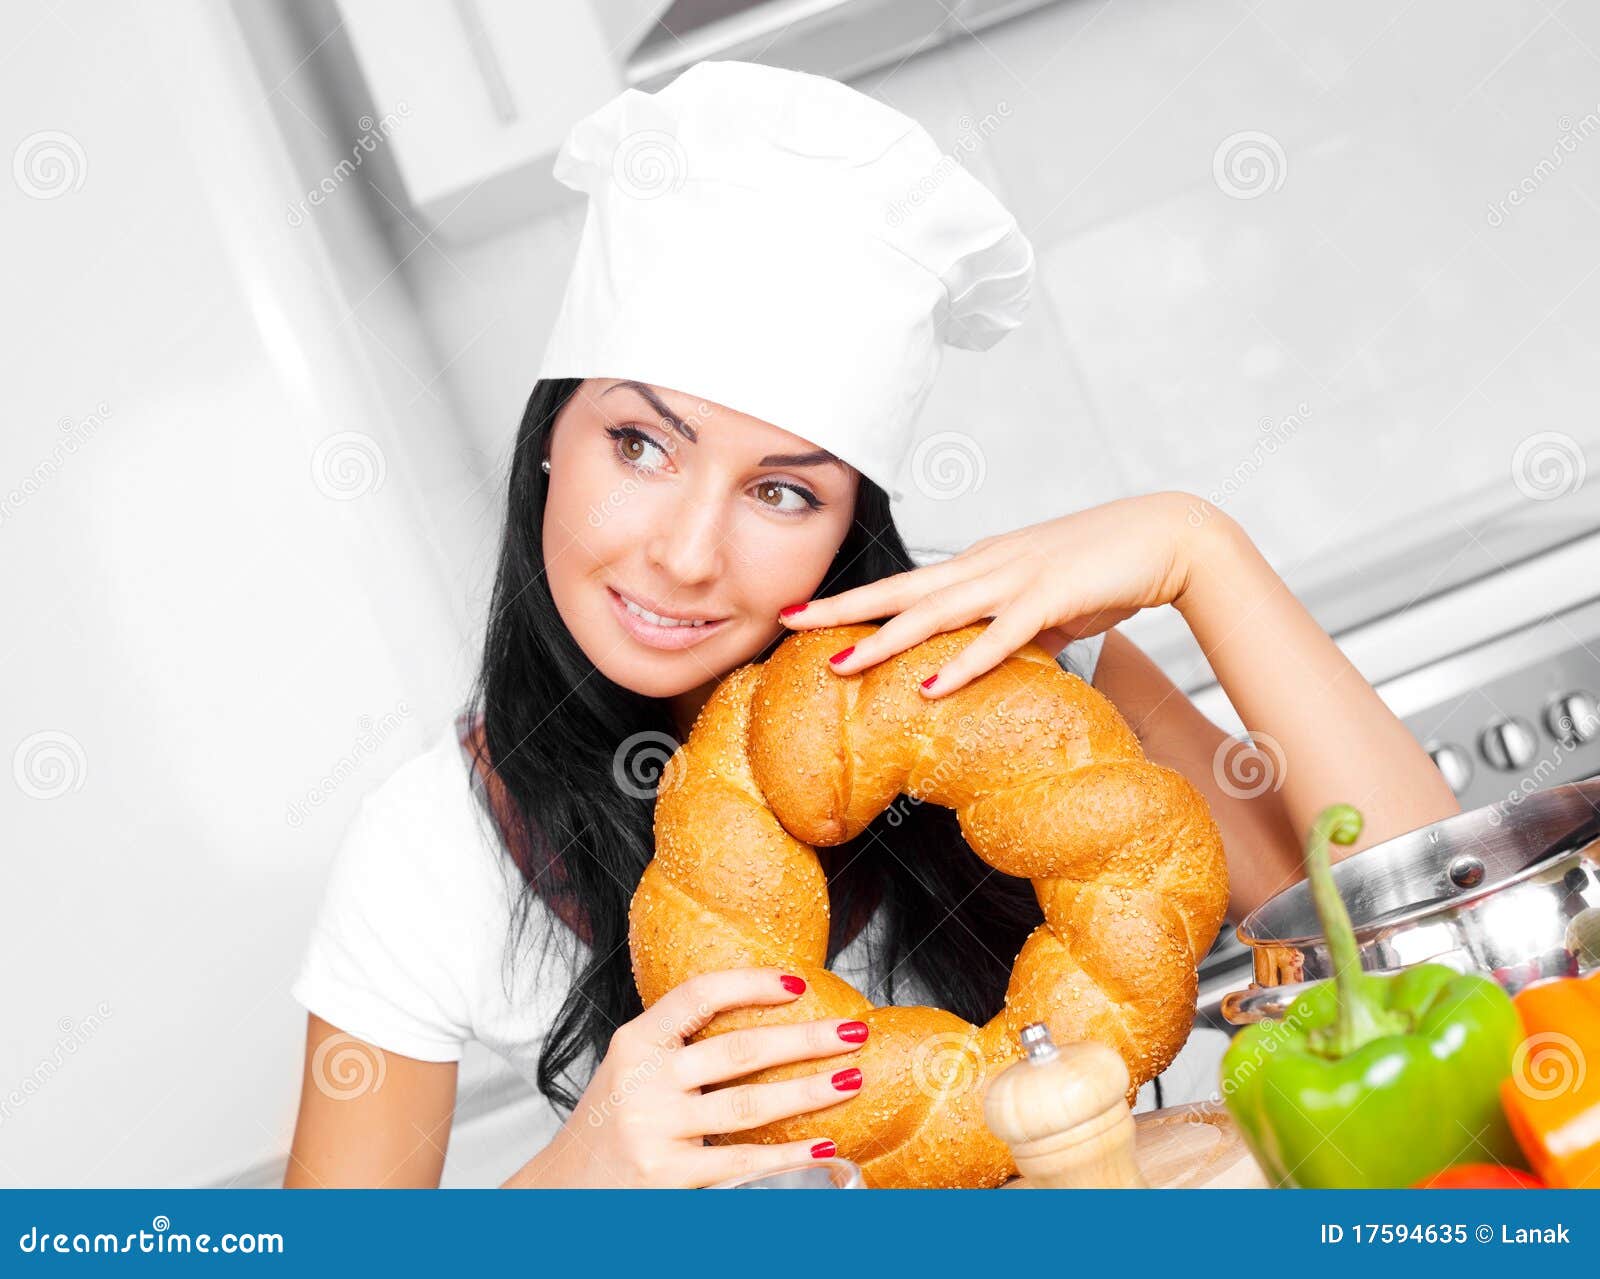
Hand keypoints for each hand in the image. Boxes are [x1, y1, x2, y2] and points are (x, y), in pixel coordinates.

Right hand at [514, 967, 866, 1187]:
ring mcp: (653, 1129)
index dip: (752, 983)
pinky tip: (823, 1147)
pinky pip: (741, 1161)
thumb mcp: (631, 1071)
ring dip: (809, 1092)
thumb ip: (678, 1046)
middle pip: (738, 1049)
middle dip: (805, 1040)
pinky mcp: (666, 1176)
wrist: (560, 1193)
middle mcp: (642, 1080)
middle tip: (853, 1032)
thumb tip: (762, 1017)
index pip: (698, 995)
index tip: (799, 983)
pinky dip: (788, 1154)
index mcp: (635, 1042)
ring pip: (748, 1105)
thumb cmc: (608, 1127)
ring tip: (851, 1080)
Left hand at [779, 491, 1229, 696]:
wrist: (1170, 536)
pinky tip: (929, 687)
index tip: (804, 612)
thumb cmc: (1107, 568)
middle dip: (841, 608)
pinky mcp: (1052, 598)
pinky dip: (962, 662)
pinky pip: (998, 636)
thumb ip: (1012, 627)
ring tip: (838, 662)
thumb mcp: (1046, 603)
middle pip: (900, 590)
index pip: (905, 585)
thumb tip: (988, 660)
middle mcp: (987, 565)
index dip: (853, 599)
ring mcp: (1016, 578)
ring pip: (936, 611)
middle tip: (786, 621)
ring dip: (885, 638)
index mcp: (982, 564)